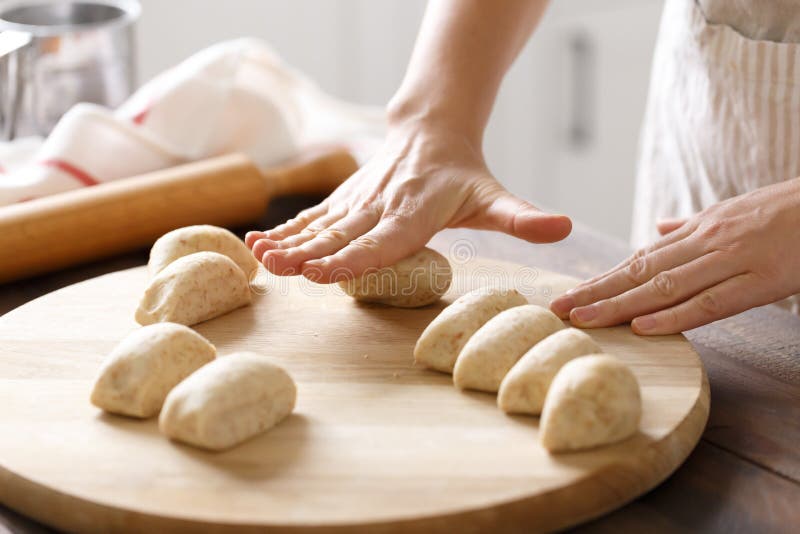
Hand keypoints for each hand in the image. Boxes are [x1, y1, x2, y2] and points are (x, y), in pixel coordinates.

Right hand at [245, 121, 571, 281]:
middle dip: (309, 253)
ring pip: (321, 225)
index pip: (383, 241)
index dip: (353, 258)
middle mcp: (382, 206)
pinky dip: (286, 231)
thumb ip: (523, 217)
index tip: (324, 272)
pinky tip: (257, 246)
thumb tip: (565, 227)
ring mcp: (359, 202)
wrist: (432, 131)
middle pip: (343, 235)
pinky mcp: (345, 201)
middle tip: (281, 269)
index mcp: (415, 212)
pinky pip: (313, 218)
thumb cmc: (464, 175)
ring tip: (259, 256)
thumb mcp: (495, 198)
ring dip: (290, 241)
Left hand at [550, 178, 799, 333]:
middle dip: (596, 292)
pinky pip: (712, 302)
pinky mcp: (763, 281)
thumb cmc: (789, 210)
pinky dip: (675, 316)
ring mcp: (733, 261)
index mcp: (700, 231)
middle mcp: (707, 243)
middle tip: (557, 309)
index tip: (572, 295)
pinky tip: (643, 328)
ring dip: (620, 305)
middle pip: (640, 273)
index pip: (640, 260)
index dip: (603, 279)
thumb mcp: (734, 212)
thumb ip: (693, 227)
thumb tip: (659, 230)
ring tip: (584, 321)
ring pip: (665, 287)